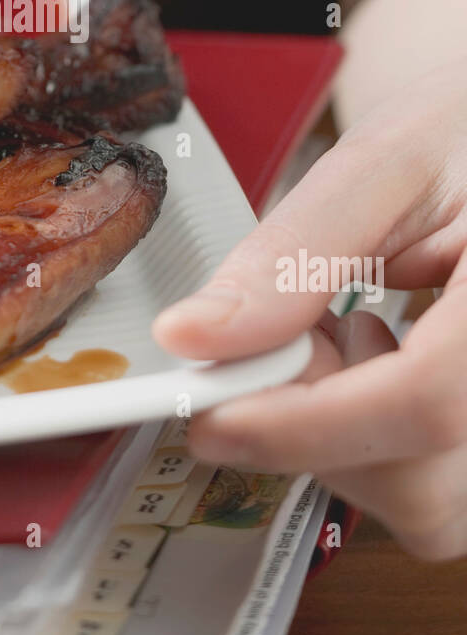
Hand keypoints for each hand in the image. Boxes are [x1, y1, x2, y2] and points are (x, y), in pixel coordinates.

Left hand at [153, 59, 466, 559]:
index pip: (426, 401)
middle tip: (286, 327)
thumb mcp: (385, 164)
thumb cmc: (466, 134)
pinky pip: (427, 487)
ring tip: (340, 326)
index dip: (305, 422)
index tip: (207, 411)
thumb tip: (195, 338)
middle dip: (313, 418)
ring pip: (420, 500)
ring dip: (340, 430)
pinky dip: (368, 437)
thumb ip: (294, 255)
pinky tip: (368, 356)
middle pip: (420, 479)